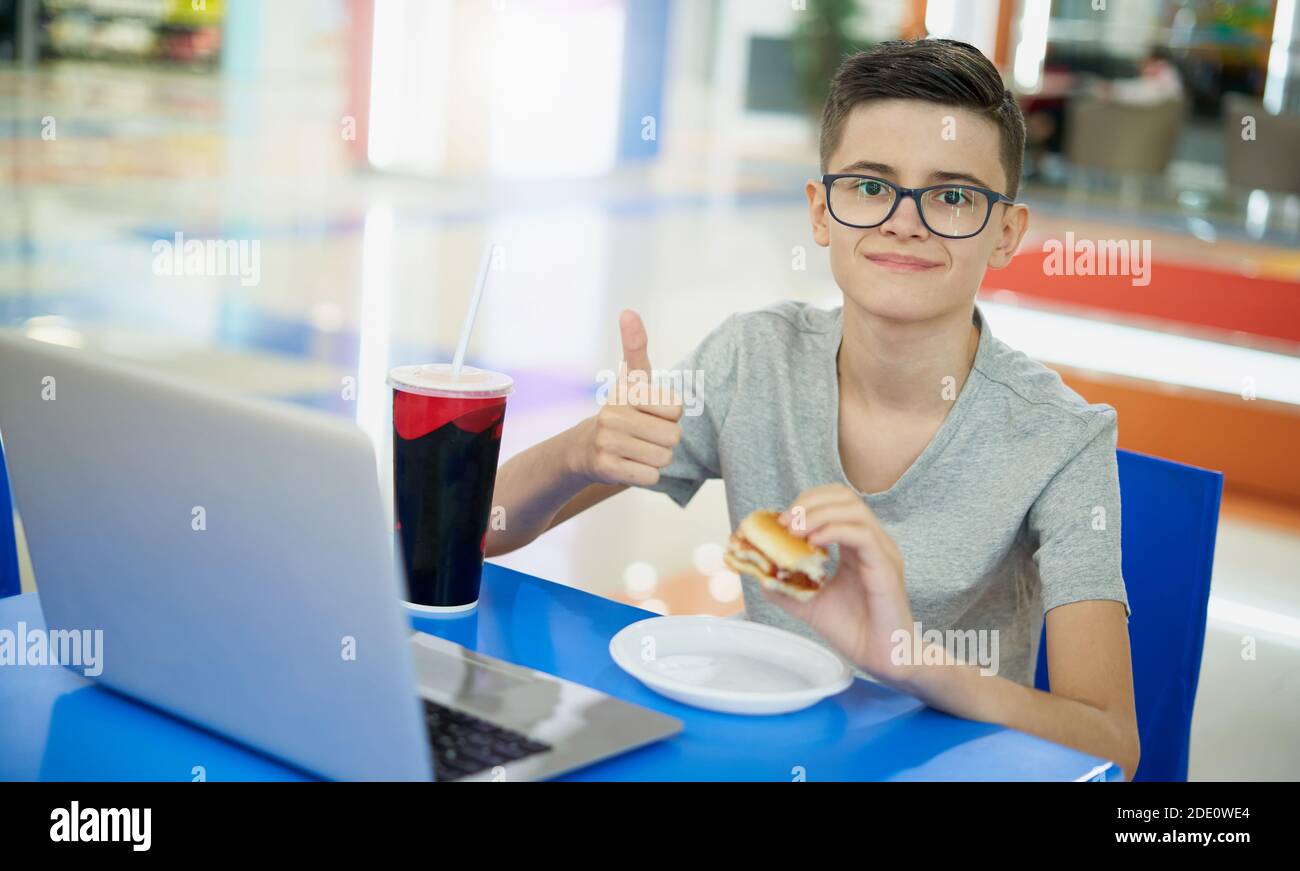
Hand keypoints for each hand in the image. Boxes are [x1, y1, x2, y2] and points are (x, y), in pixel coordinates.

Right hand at [567, 310, 682, 487]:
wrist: (584, 449)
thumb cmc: (621, 410)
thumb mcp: (631, 378)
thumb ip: (636, 346)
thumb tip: (628, 311)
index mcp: (625, 391)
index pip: (676, 408)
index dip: (669, 415)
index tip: (650, 412)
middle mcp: (613, 414)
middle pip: (673, 436)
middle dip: (665, 440)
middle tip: (644, 435)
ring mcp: (608, 442)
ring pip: (664, 458)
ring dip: (656, 458)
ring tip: (636, 450)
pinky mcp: (606, 468)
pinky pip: (651, 476)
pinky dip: (647, 474)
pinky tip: (630, 464)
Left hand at [765, 484, 914, 682]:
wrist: (881, 659)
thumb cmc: (855, 631)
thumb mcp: (811, 604)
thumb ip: (787, 588)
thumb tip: (759, 574)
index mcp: (858, 545)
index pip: (836, 502)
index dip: (806, 502)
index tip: (779, 520)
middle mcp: (873, 541)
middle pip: (845, 497)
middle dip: (809, 502)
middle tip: (783, 522)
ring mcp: (883, 551)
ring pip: (854, 510)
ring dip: (817, 514)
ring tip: (792, 530)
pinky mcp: (886, 567)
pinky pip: (862, 535)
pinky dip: (833, 531)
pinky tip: (812, 542)